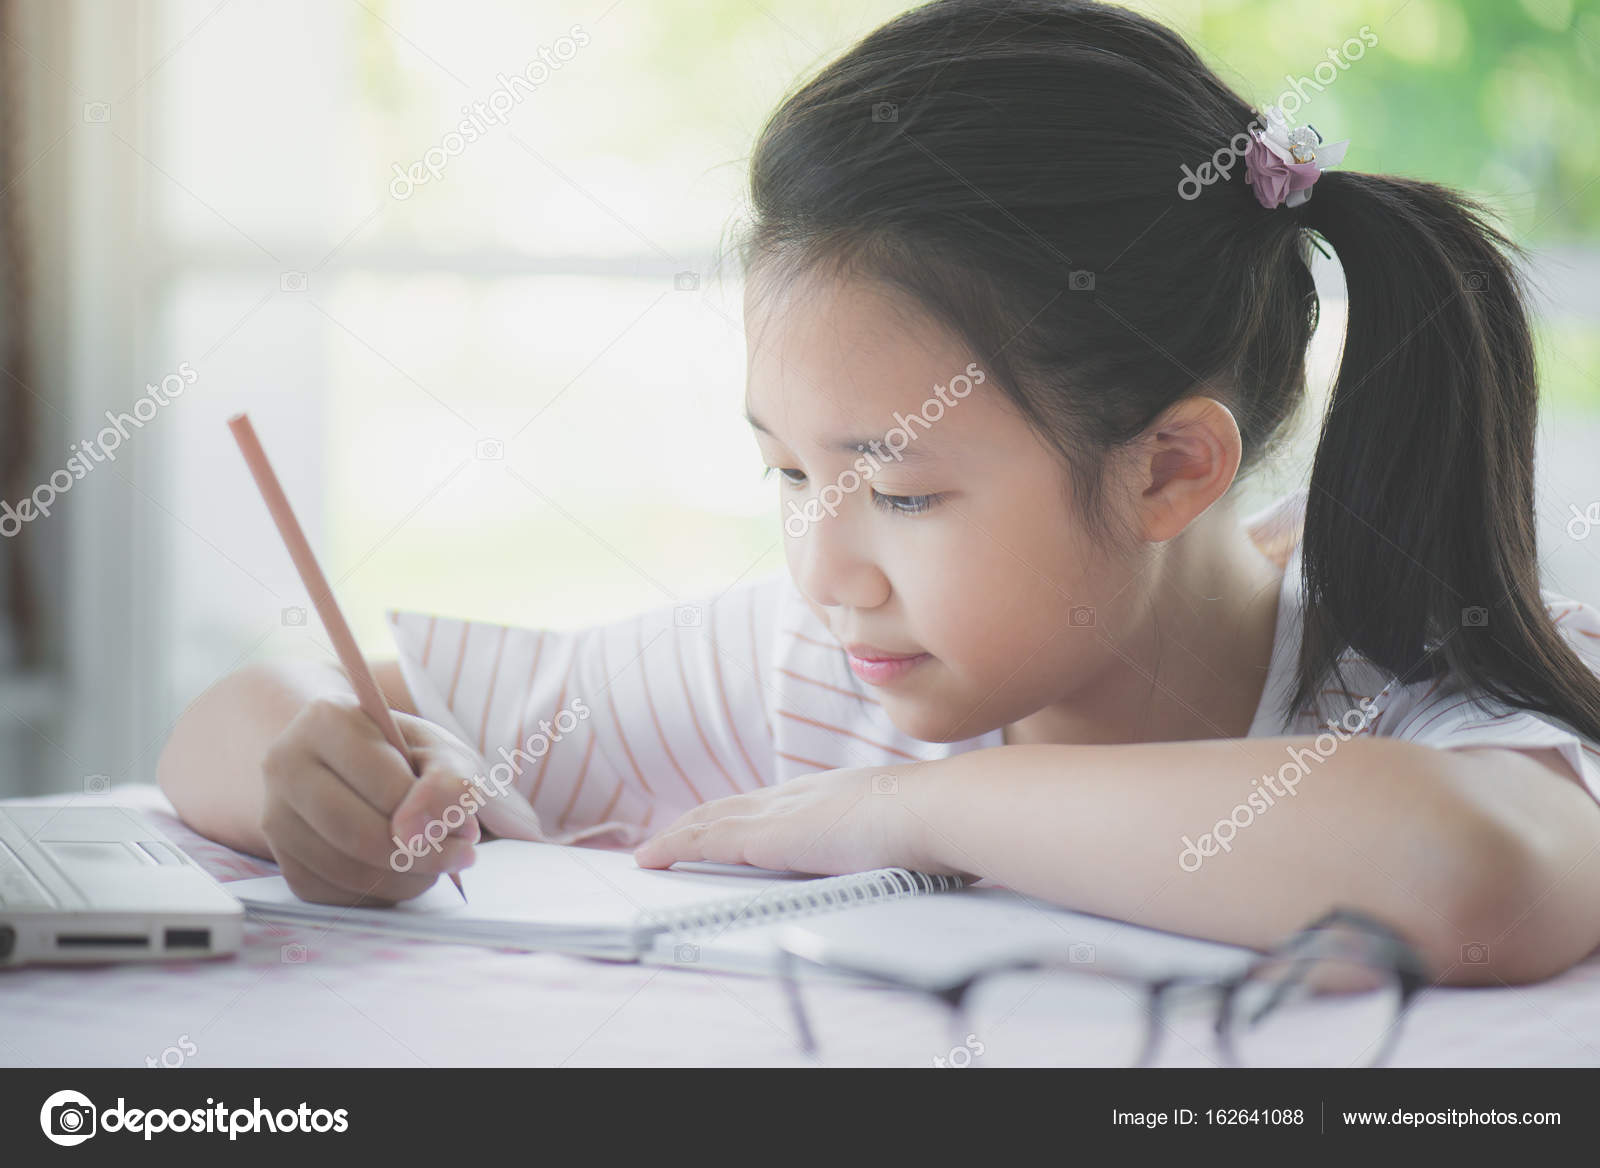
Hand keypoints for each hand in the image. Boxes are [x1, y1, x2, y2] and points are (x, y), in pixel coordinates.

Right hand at [260, 695, 541, 905]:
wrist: (357, 767)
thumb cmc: (406, 756)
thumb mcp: (440, 751)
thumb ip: (448, 781)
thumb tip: (421, 833)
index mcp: (326, 719)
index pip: (384, 785)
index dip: (434, 816)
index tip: (467, 830)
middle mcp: (286, 764)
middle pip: (355, 832)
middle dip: (421, 856)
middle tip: (460, 856)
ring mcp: (275, 813)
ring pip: (342, 870)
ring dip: (404, 880)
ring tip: (437, 863)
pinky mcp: (281, 858)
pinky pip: (330, 894)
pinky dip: (378, 895)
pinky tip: (403, 873)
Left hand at [633, 764, 954, 875]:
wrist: (935, 811)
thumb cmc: (936, 825)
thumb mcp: (907, 833)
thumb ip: (895, 843)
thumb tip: (913, 858)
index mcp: (829, 795)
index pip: (770, 804)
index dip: (740, 814)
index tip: (720, 824)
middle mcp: (798, 795)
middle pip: (731, 807)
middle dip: (698, 823)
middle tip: (669, 839)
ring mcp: (782, 813)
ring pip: (711, 821)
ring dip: (677, 837)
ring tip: (648, 853)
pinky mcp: (768, 836)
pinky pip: (706, 841)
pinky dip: (674, 848)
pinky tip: (651, 858)